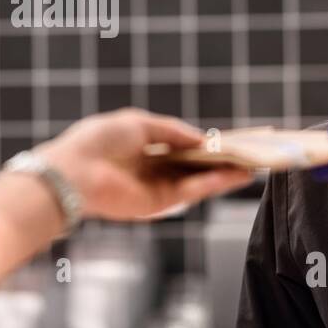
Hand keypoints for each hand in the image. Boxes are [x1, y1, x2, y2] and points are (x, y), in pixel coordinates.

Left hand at [36, 108, 254, 219]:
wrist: (74, 172)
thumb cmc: (99, 141)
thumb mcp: (140, 123)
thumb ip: (174, 130)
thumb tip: (203, 138)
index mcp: (141, 146)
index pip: (180, 145)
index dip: (205, 143)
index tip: (230, 139)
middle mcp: (150, 168)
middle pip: (193, 165)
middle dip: (220, 160)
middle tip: (250, 155)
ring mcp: (154, 187)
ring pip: (197, 180)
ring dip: (224, 174)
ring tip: (252, 167)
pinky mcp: (156, 204)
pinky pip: (190, 192)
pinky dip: (212, 184)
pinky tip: (233, 176)